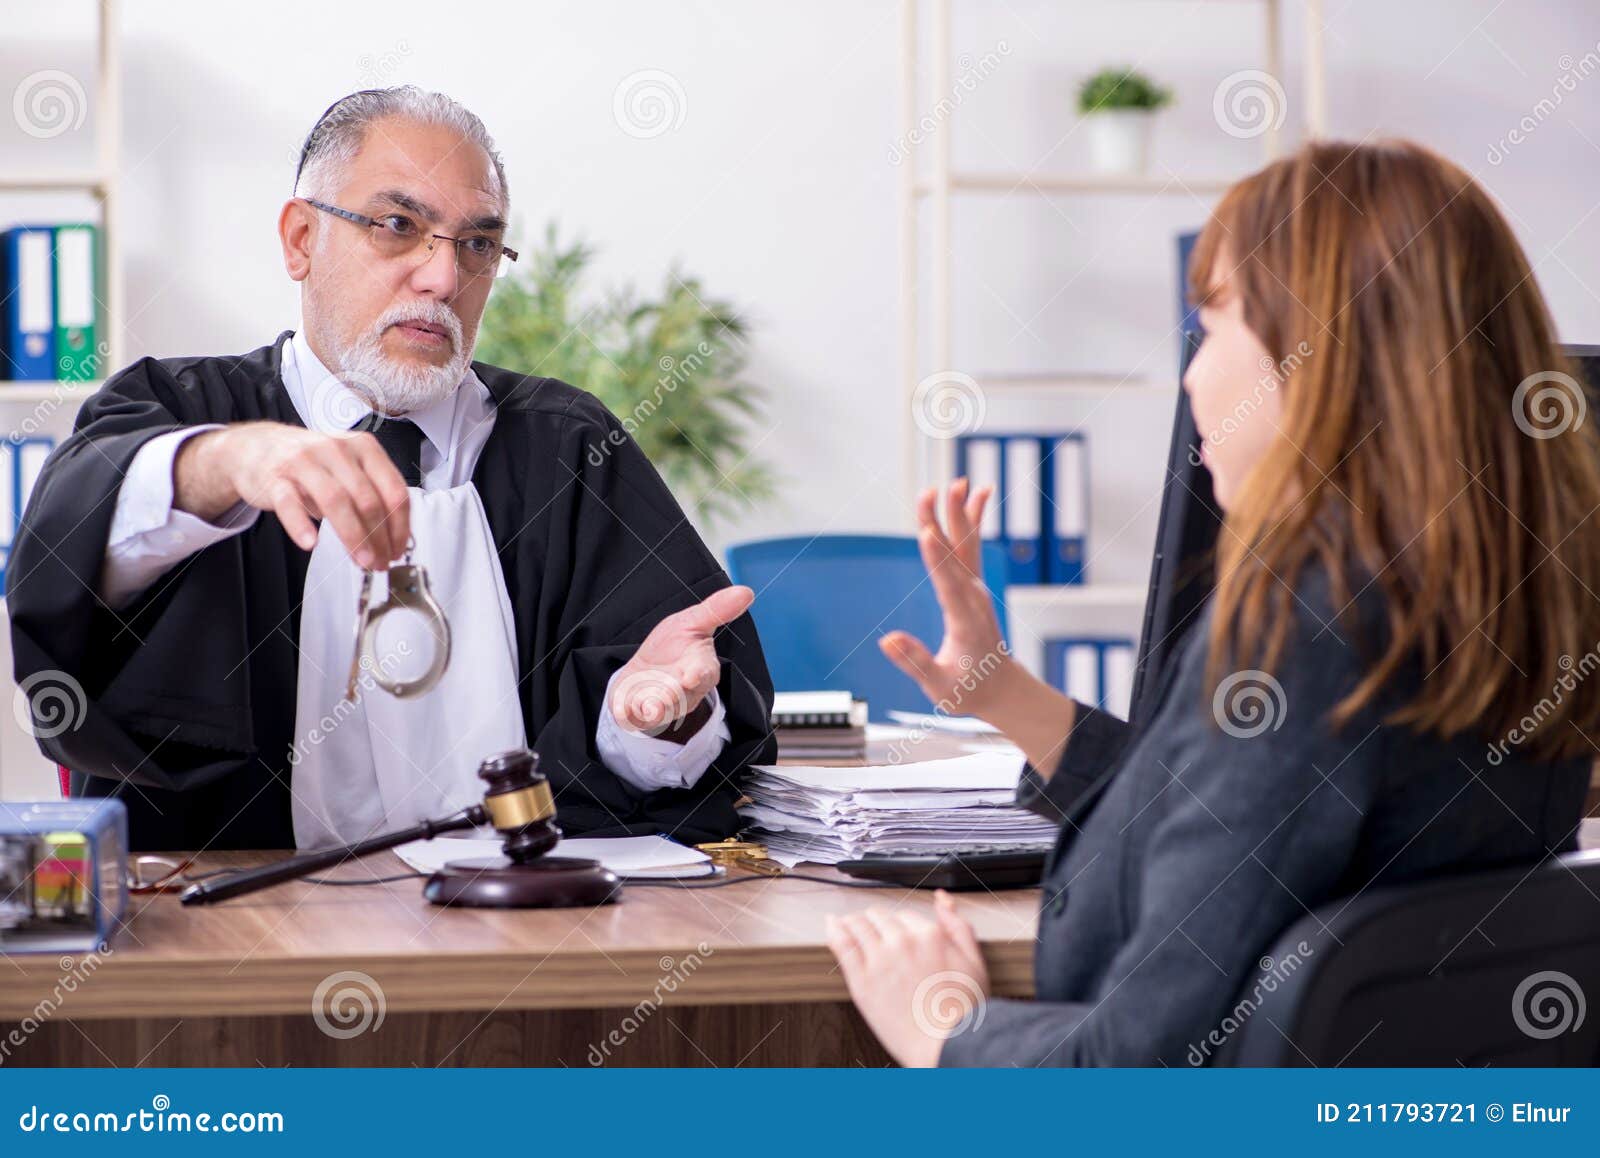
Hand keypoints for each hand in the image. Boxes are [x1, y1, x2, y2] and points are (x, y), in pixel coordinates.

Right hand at [178, 421, 410, 569]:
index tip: (398, 549)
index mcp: (362, 447)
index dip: (400, 526)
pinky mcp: (274, 478)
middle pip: (367, 499)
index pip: (393, 489)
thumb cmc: (312, 461)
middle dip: (379, 538)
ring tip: (362, 561)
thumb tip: (393, 537)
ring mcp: (303, 462)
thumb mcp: (348, 468)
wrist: (258, 446)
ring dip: (353, 537)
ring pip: (335, 501)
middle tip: (381, 562)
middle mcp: (335, 450)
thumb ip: (372, 494)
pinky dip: (301, 525)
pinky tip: (310, 543)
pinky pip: (289, 503)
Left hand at [609, 585, 754, 734]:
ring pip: (660, 710)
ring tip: (649, 706)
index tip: (692, 676)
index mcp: (700, 669)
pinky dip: (627, 714)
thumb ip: (716, 609)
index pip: (705, 674)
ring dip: (655, 708)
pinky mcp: (637, 713)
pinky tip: (621, 710)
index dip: (699, 675)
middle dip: (675, 696)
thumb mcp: (692, 622)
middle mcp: (683, 692)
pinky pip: (633, 717)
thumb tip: (746, 591)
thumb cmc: (673, 647)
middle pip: (683, 697)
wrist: (645, 670)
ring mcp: (660, 705)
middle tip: (666, 694)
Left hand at [825, 891, 991, 1067]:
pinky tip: (832, 924)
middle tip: (874, 932)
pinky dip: (834, 929)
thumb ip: (957, 926)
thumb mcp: (973, 960)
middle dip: (877, 922)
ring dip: (854, 922)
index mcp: (930, 935)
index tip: (896, 935)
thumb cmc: (964, 1011)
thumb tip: (942, 899)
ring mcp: (880, 960)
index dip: (901, 926)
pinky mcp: (861, 981)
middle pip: (879, 917)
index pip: (905, 915)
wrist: (948, 1045)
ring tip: (850, 925)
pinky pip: (841, 943)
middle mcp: (902, 942)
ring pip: (858, 924)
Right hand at [879, 478, 1013, 719]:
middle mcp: (973, 597)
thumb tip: (887, 640)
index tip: (927, 531)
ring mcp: (976, 588)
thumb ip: (915, 663)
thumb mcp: (939, 687)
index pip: (948, 584)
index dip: (937, 558)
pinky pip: (971, 546)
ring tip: (956, 482)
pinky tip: (975, 495)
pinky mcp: (974, 585)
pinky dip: (971, 519)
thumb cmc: (968, 690)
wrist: (1002, 688)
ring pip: (966, 544)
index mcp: (964, 620)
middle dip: (943, 522)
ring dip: (958, 513)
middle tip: (931, 492)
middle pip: (956, 554)